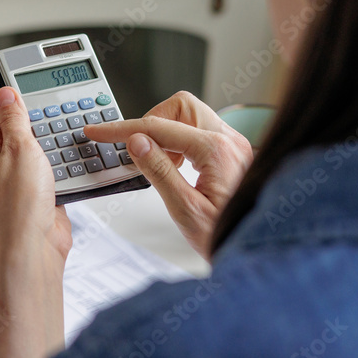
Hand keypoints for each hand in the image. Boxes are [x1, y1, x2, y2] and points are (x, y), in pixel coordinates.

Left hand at [0, 87, 71, 357]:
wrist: (34, 249)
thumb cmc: (18, 206)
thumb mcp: (19, 148)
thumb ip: (14, 118)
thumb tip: (6, 93)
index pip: (0, 113)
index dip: (23, 106)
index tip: (42, 100)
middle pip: (21, 131)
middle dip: (42, 128)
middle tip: (58, 124)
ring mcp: (13, 181)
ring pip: (38, 152)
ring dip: (55, 150)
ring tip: (65, 149)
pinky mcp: (33, 195)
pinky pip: (50, 172)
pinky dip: (62, 168)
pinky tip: (72, 168)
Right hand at [84, 91, 252, 259]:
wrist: (258, 250)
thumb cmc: (229, 236)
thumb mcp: (186, 210)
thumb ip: (159, 172)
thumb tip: (136, 141)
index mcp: (217, 151)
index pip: (159, 126)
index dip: (122, 129)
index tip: (99, 131)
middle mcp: (229, 141)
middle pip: (180, 106)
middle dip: (151, 121)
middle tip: (135, 149)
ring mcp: (233, 145)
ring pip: (190, 115)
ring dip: (166, 132)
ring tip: (157, 164)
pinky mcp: (232, 153)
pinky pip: (199, 131)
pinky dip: (179, 142)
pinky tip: (173, 167)